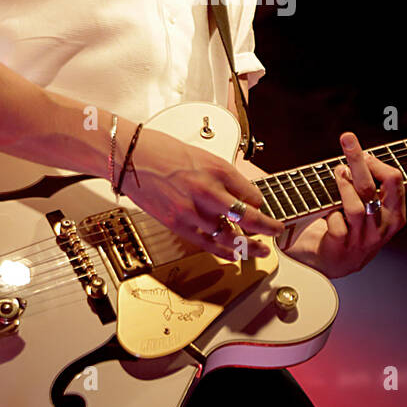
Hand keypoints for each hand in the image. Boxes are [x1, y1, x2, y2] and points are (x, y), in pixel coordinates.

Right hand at [119, 128, 284, 260]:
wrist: (130, 157)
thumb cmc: (162, 150)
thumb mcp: (202, 156)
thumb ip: (222, 176)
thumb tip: (239, 194)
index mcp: (217, 169)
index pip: (252, 194)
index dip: (260, 204)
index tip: (261, 207)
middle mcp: (208, 191)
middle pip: (248, 218)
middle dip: (267, 228)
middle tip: (276, 231)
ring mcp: (193, 210)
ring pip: (229, 236)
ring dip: (248, 245)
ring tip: (260, 250)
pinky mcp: (177, 223)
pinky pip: (208, 245)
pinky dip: (224, 253)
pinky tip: (234, 256)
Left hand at [283, 132, 406, 277]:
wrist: (332, 263)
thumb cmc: (352, 228)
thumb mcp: (371, 209)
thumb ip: (375, 186)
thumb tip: (366, 154)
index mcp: (395, 216)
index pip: (395, 181)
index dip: (377, 163)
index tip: (364, 154)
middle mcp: (381, 228)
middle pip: (374, 189)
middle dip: (358, 161)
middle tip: (347, 139)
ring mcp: (362, 240)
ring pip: (356, 207)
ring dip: (343, 185)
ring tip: (337, 171)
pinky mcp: (341, 248)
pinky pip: (337, 223)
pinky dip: (329, 211)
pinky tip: (326, 207)